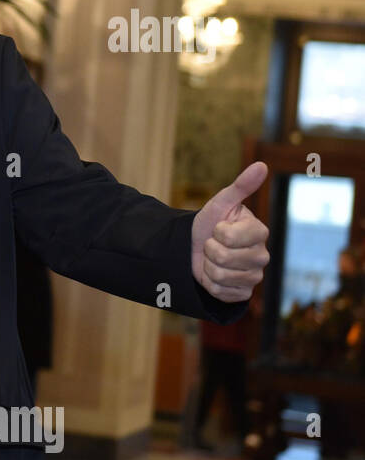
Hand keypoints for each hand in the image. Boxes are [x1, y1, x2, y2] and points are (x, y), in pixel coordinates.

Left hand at [191, 161, 270, 302]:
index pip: (228, 237)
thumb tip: (261, 165)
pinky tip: (214, 274)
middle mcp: (262, 256)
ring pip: (221, 276)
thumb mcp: (221, 202)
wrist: (197, 247)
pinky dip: (210, 283)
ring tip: (213, 259)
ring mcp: (254, 276)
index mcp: (260, 232)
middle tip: (212, 244)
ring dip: (208, 267)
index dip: (216, 232)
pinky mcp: (243, 293)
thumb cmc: (211, 222)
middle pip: (224, 258)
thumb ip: (241, 186)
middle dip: (209, 250)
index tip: (218, 228)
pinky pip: (221, 292)